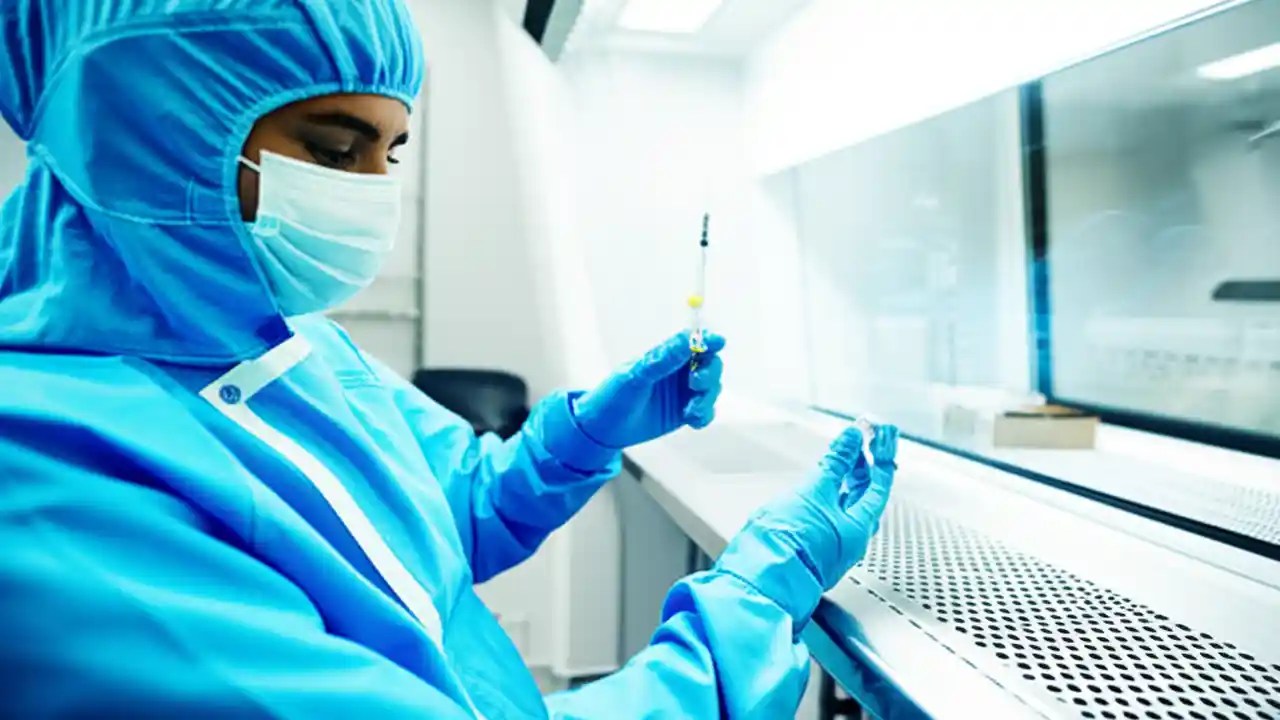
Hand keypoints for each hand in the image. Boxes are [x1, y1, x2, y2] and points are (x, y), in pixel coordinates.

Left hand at [572, 331, 725, 448]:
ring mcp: (683, 392)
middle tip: (695, 383)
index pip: (694, 341)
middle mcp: (678, 371)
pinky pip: (706, 411)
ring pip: (711, 388)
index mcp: (667, 355)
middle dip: (709, 373)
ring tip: (690, 410)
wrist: (603, 430)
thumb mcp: (636, 375)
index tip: (718, 342)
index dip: (708, 340)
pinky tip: (693, 421)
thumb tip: (688, 339)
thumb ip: (663, 359)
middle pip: (710, 364)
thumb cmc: (613, 395)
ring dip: (707, 398)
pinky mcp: (685, 412)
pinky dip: (705, 415)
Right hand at [715, 423, 898, 622]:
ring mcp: (831, 547)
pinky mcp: (810, 549)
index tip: (879, 439)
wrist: (761, 575)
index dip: (880, 459)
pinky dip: (826, 498)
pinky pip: (826, 519)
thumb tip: (854, 438)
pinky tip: (815, 491)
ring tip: (836, 463)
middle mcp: (850, 540)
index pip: (879, 487)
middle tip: (857, 446)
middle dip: (861, 469)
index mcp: (860, 528)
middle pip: (862, 498)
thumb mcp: (816, 491)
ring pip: (844, 509)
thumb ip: (836, 462)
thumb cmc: (790, 541)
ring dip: (843, 482)